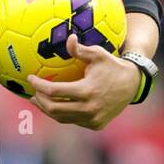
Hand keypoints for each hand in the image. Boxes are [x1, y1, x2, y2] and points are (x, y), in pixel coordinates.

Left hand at [26, 34, 140, 130]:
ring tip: (39, 100)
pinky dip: (62, 114)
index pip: (54, 91)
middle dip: (40, 100)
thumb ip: (80, 50)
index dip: (39, 85)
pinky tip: (56, 106)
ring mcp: (92, 119)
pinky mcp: (95, 125)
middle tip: (33, 92)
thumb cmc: (113, 66)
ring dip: (48, 109)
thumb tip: (68, 38)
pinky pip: (73, 121)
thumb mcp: (98, 55)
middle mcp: (89, 108)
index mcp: (87, 90)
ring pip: (61, 118)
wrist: (133, 84)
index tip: (30, 78)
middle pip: (54, 108)